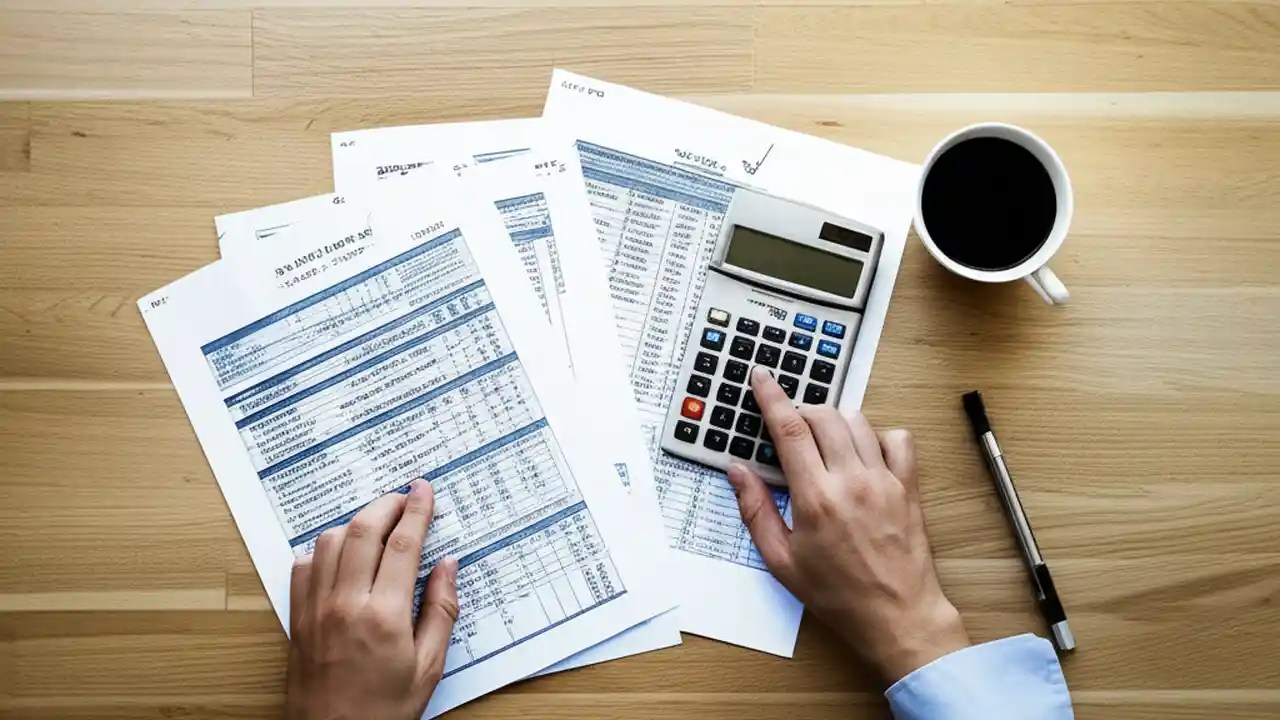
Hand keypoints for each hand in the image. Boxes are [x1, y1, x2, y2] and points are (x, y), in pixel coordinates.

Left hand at [286, 479, 458, 719]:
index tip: (425, 490)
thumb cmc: (384, 710)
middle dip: (387, 504)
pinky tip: (340, 553)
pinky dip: (322, 549)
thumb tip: (447, 566)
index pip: (403, 544)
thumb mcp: (429, 667)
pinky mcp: (298, 618)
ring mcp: (317, 608)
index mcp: (385, 615)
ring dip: (355, 522)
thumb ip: (441, 611)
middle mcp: (346, 603)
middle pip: (364, 530)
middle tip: (404, 495)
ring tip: (377, 522)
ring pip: (330, 541)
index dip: (417, 510)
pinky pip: (303, 566)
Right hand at [727, 368, 969, 682]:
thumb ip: (756, 511)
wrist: (897, 616)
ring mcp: (884, 480)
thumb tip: (737, 471)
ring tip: (824, 440)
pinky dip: (880, 435)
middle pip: (823, 416)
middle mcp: (851, 480)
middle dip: (802, 410)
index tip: (761, 377)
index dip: (772, 396)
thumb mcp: (782, 561)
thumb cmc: (838, 595)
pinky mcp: (909, 487)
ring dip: (836, 420)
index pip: (789, 429)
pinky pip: (898, 439)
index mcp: (815, 497)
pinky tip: (866, 453)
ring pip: (858, 421)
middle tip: (791, 426)